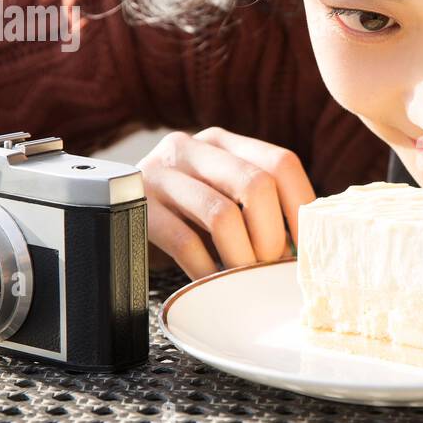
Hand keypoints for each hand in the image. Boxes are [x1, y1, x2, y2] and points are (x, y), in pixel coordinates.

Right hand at [139, 127, 315, 279]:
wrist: (113, 215)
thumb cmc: (183, 215)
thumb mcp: (221, 196)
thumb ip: (260, 206)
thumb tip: (309, 246)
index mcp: (224, 142)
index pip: (280, 162)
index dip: (302, 207)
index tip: (308, 245)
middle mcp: (192, 148)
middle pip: (256, 184)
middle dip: (270, 236)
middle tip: (269, 266)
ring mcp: (161, 174)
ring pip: (222, 214)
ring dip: (241, 256)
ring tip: (243, 277)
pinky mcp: (137, 206)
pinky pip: (184, 242)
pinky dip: (206, 269)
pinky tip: (212, 281)